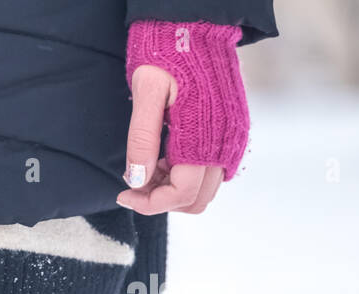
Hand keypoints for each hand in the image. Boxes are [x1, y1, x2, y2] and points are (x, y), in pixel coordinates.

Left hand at [117, 64, 223, 215]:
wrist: (197, 26)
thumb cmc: (168, 54)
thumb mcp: (146, 93)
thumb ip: (142, 139)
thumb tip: (137, 181)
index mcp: (205, 135)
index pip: (180, 194)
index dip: (149, 203)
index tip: (124, 194)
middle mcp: (226, 142)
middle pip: (196, 199)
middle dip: (162, 199)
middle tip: (135, 181)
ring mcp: (234, 137)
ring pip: (206, 189)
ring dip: (175, 188)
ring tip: (150, 166)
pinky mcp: (234, 130)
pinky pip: (215, 171)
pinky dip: (189, 175)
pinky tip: (168, 156)